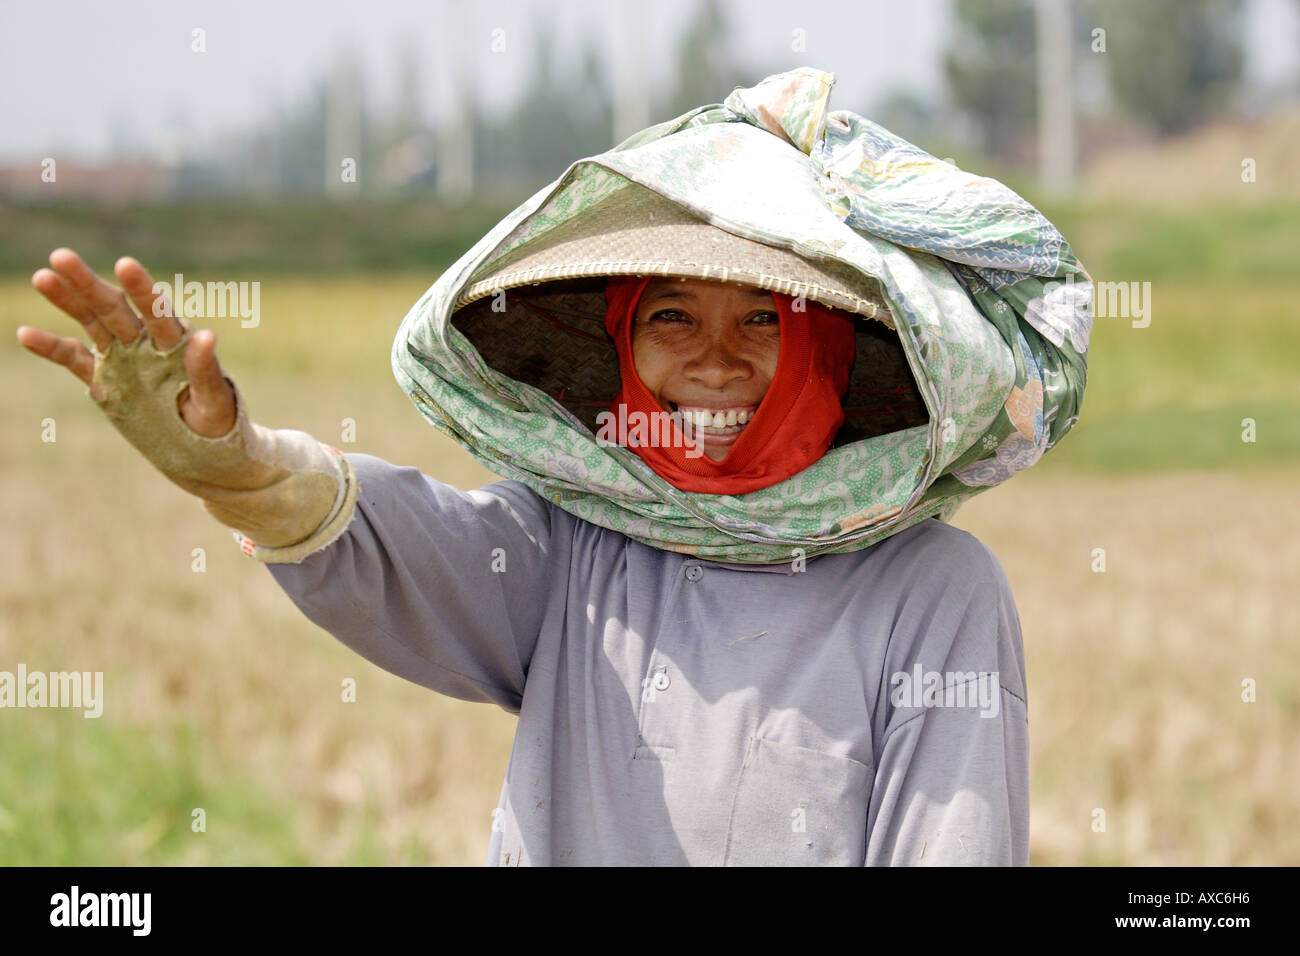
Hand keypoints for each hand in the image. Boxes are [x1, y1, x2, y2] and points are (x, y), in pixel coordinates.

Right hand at [18, 248, 236, 436]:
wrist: (201, 446)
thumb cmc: (217, 420)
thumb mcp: (216, 399)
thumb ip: (205, 370)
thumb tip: (208, 336)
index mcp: (176, 343)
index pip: (157, 311)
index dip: (142, 290)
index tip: (125, 265)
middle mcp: (145, 342)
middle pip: (114, 308)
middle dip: (89, 284)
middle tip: (61, 257)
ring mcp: (123, 357)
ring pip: (92, 323)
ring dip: (68, 301)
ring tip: (43, 276)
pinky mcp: (104, 378)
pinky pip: (74, 359)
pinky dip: (52, 348)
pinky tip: (25, 334)